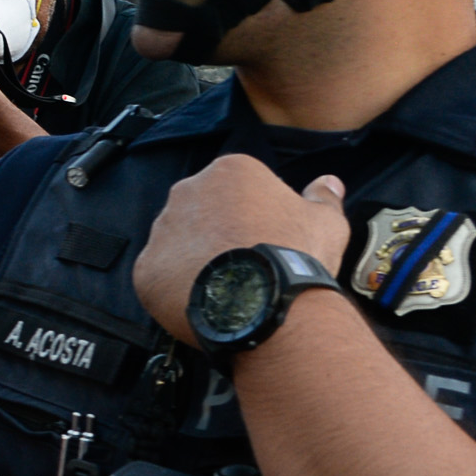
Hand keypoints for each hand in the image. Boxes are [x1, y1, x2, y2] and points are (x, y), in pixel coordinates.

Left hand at [134, 158, 352, 346]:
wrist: (266, 303)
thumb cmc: (297, 257)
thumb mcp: (325, 221)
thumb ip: (323, 197)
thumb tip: (328, 183)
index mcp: (229, 171)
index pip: (237, 187)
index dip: (253, 215)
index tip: (266, 237)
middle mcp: (188, 192)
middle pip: (202, 210)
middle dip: (218, 232)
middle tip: (244, 261)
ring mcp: (162, 230)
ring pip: (178, 242)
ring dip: (195, 258)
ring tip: (225, 284)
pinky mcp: (146, 269)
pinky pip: (159, 275)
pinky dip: (176, 287)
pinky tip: (204, 299)